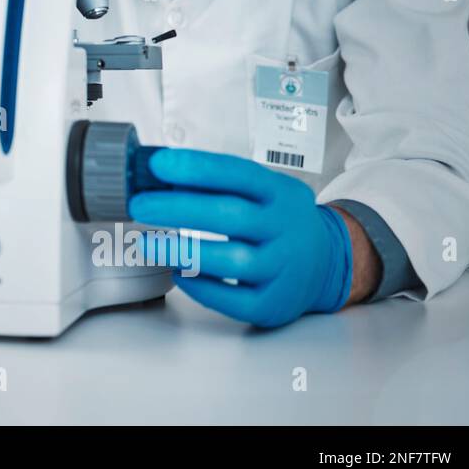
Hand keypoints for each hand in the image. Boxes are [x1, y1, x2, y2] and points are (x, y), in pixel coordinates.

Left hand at [130, 148, 352, 327]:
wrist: (328, 262)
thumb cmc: (279, 221)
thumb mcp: (263, 192)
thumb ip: (220, 185)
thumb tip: (160, 177)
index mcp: (280, 194)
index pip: (239, 174)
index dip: (197, 168)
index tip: (158, 164)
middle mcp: (286, 229)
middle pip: (232, 216)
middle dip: (179, 209)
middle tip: (140, 205)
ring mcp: (284, 269)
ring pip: (233, 261)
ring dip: (184, 251)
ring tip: (147, 244)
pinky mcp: (275, 303)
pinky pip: (236, 301)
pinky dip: (203, 288)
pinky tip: (180, 274)